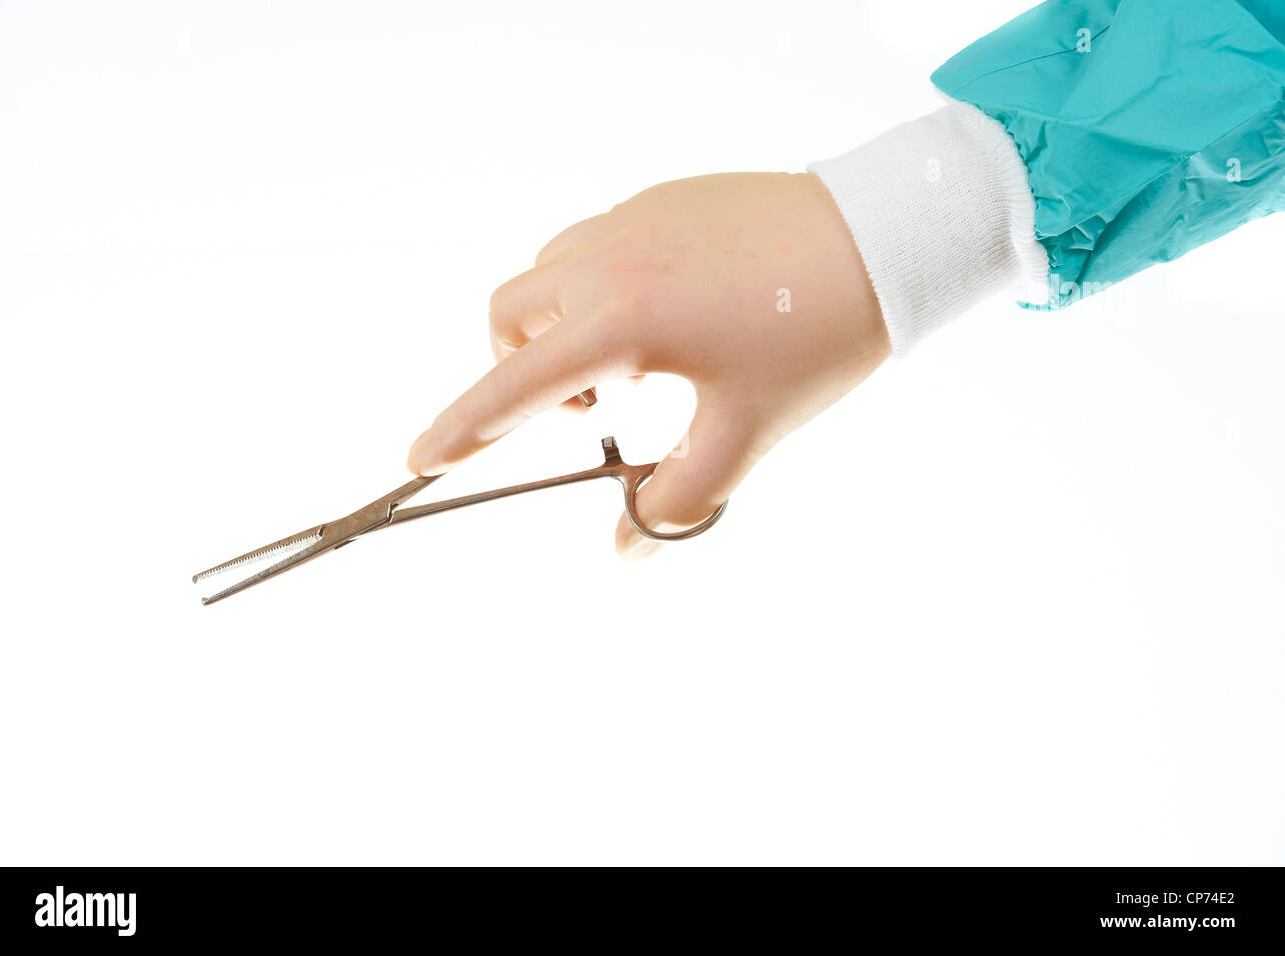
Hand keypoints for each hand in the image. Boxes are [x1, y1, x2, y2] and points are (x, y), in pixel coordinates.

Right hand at [406, 172, 889, 558]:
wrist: (882, 238)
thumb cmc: (816, 335)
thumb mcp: (748, 432)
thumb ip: (679, 499)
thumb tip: (630, 547)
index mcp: (622, 321)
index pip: (515, 389)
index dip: (463, 431)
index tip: (420, 459)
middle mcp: (607, 260)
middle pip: (508, 320)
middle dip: (518, 372)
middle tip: (589, 411)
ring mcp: (630, 220)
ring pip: (547, 277)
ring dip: (559, 329)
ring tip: (633, 365)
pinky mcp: (658, 200)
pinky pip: (591, 247)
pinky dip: (595, 291)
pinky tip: (665, 316)